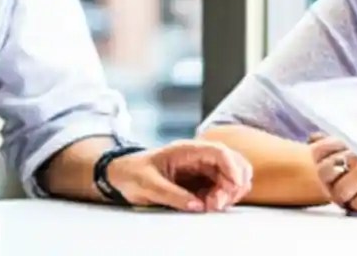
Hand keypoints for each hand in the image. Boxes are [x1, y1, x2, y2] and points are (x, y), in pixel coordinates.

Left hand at [107, 139, 252, 212]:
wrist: (122, 175)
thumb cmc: (133, 173)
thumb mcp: (148, 185)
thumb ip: (173, 195)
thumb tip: (197, 206)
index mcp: (187, 150)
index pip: (219, 152)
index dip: (232, 167)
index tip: (235, 184)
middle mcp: (199, 157)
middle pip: (233, 163)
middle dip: (233, 183)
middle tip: (218, 203)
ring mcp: (202, 169)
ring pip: (230, 177)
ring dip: (228, 192)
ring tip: (211, 206)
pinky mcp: (201, 182)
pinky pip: (221, 188)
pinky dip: (221, 198)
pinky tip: (208, 206)